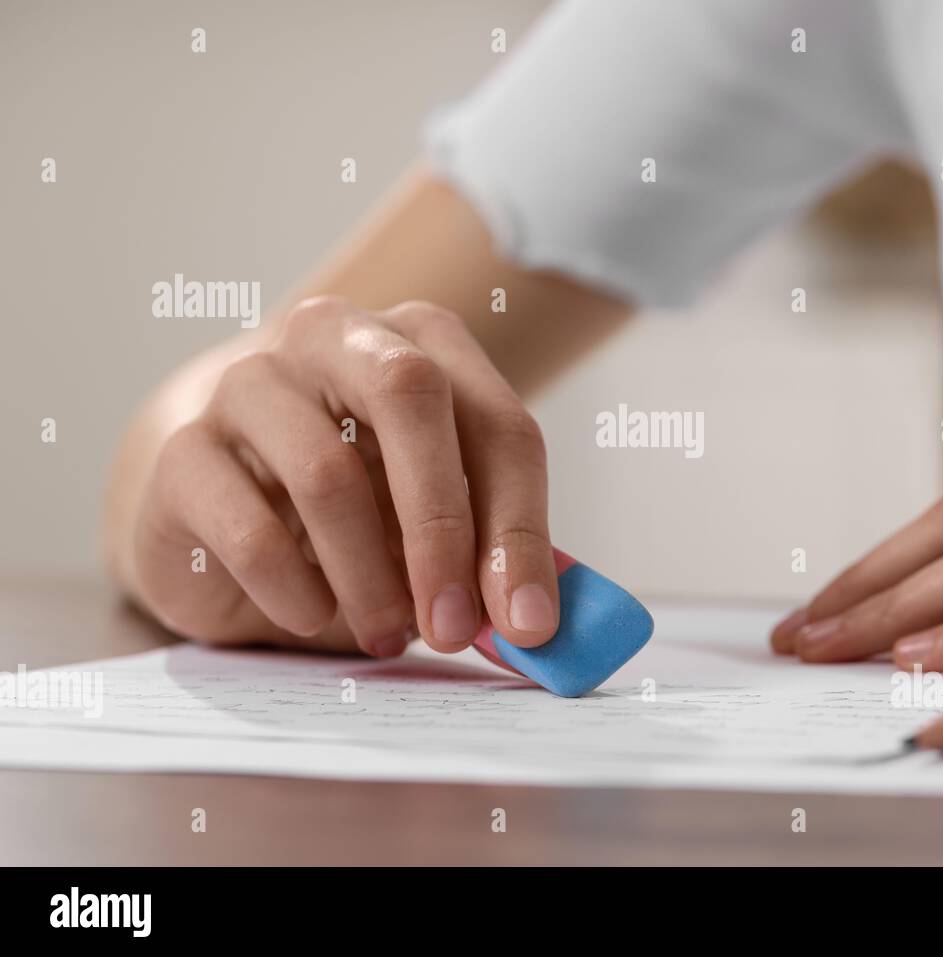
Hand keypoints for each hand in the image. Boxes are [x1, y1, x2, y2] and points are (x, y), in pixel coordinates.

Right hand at [130, 296, 558, 656]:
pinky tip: (314, 616)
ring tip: (388, 634)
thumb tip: (538, 621)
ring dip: (371, 578)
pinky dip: (295, 591)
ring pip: (328, 474)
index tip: (527, 622)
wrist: (221, 495)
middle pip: (410, 399)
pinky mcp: (184, 450)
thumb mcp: (438, 516)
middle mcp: (335, 337)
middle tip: (457, 631)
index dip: (521, 528)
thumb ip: (493, 553)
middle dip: (444, 529)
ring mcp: (249, 383)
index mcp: (421, 342)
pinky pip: (249, 529)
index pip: (498, 424)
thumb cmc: (357, 501)